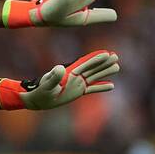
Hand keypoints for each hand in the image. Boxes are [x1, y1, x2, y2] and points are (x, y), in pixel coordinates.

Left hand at [0, 50, 119, 109]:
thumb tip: (60, 68)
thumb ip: (53, 76)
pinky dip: (101, 87)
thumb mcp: (47, 84)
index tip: (106, 53)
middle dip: (104, 63)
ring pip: (94, 76)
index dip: (95, 59)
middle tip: (116, 56)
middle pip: (92, 68)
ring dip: (105, 72)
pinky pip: (92, 89)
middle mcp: (75, 77)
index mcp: (70, 73)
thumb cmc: (40, 91)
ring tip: (117, 67)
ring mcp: (77, 84)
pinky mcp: (77, 92)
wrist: (37, 100)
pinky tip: (111, 86)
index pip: (85, 64)